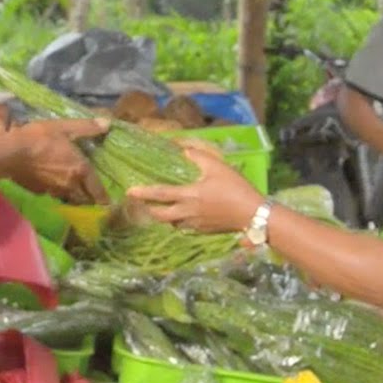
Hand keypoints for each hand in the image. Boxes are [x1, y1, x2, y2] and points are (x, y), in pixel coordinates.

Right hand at [8, 119, 109, 204]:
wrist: (10, 154)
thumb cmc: (40, 138)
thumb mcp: (65, 127)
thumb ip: (87, 127)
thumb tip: (108, 123)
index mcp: (81, 170)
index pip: (98, 191)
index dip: (104, 197)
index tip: (107, 200)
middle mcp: (71, 185)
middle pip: (85, 200)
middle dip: (90, 198)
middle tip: (91, 193)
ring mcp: (54, 191)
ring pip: (70, 200)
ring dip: (75, 197)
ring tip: (75, 191)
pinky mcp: (40, 192)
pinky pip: (54, 196)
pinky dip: (57, 193)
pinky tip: (53, 184)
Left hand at [127, 146, 264, 233]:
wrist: (253, 213)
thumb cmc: (236, 187)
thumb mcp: (217, 166)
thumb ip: (197, 156)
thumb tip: (182, 150)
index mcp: (190, 195)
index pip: (161, 194)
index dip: (144, 193)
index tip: (129, 191)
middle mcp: (188, 212)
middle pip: (161, 216)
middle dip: (149, 210)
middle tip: (142, 203)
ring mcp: (195, 224)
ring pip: (172, 224)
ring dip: (164, 217)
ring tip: (162, 208)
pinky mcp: (203, 231)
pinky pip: (184, 228)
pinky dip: (179, 222)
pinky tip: (183, 215)